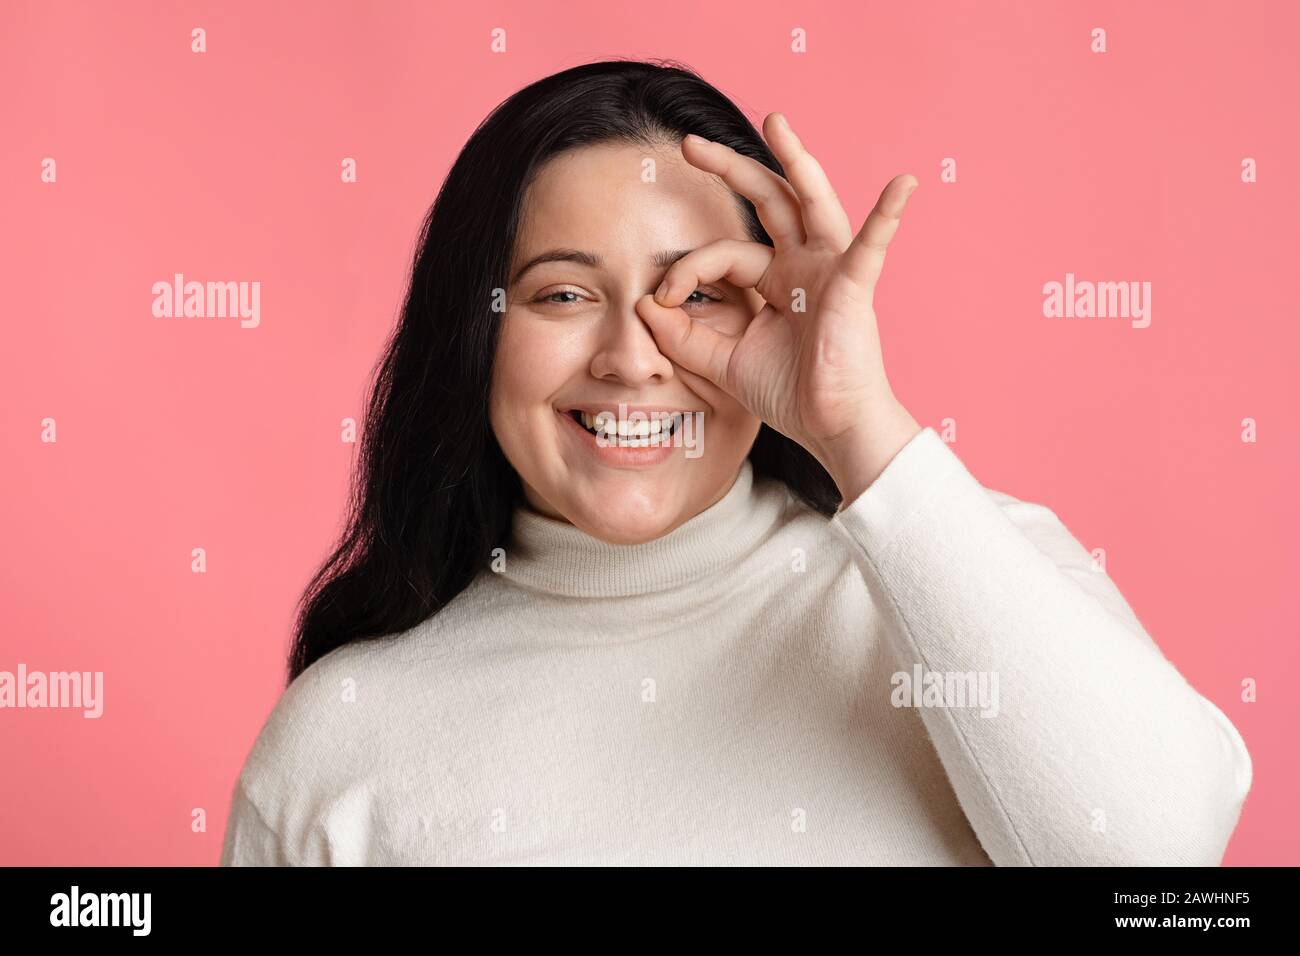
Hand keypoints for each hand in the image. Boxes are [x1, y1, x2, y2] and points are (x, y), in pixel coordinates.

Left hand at [637, 112, 922, 505]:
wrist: (830, 428)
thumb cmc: (790, 395)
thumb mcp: (723, 362)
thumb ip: (683, 335)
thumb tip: (645, 304)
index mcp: (775, 280)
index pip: (724, 253)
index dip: (687, 269)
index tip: (662, 301)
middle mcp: (802, 266)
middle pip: (767, 203)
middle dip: (729, 170)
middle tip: (690, 144)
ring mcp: (829, 271)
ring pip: (810, 203)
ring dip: (796, 161)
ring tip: (777, 122)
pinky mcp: (853, 287)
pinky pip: (872, 244)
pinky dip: (888, 214)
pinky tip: (904, 184)